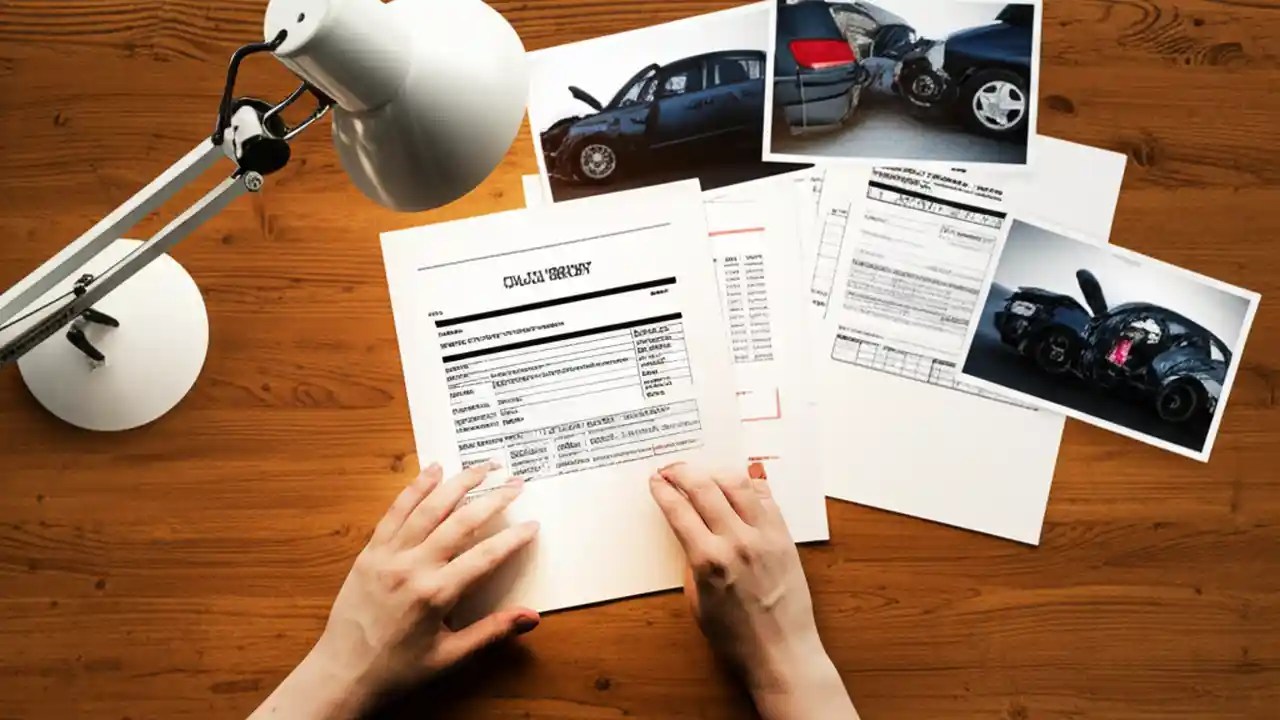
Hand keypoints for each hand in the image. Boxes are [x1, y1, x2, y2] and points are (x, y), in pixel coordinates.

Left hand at [249, 462, 539, 719]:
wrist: (343, 673)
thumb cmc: (398, 670)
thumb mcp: (450, 657)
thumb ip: (492, 632)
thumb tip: (532, 617)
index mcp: (436, 594)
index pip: (485, 556)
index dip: (513, 538)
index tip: (532, 524)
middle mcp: (412, 567)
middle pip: (461, 522)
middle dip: (492, 499)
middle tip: (515, 484)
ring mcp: (388, 556)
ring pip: (428, 508)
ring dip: (457, 483)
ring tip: (481, 467)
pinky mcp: (370, 552)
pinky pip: (394, 512)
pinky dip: (415, 489)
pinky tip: (431, 471)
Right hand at [649, 463, 856, 719]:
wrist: (782, 653)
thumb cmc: (735, 638)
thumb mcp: (697, 601)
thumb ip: (692, 561)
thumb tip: (690, 531)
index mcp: (708, 560)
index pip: (679, 510)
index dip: (663, 490)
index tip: (656, 480)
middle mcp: (736, 541)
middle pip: (705, 487)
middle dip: (684, 472)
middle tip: (672, 469)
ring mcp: (764, 536)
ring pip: (738, 484)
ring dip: (715, 473)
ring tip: (703, 473)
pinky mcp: (785, 538)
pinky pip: (766, 499)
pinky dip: (749, 486)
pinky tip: (738, 485)